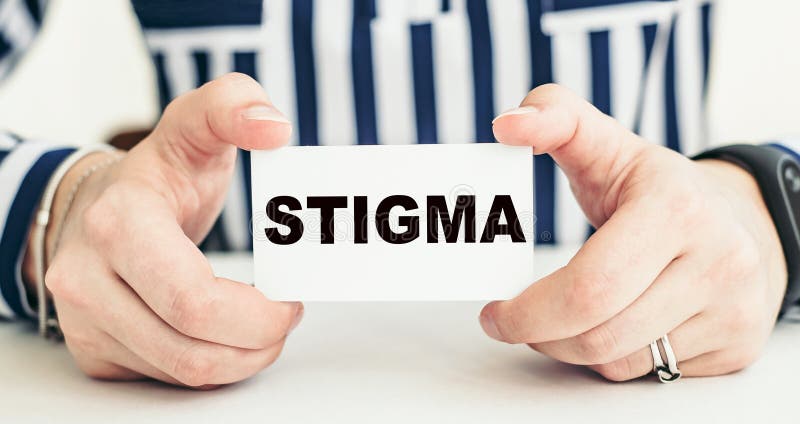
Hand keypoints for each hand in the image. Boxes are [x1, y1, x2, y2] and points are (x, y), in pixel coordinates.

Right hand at [33, 73, 302, 387]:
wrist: (91, 208)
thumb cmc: (155, 174)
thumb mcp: (194, 126)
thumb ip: (234, 106)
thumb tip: (274, 129)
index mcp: (119, 223)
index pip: (193, 299)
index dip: (256, 314)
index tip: (290, 300)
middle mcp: (88, 278)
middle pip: (192, 347)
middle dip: (257, 342)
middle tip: (286, 317)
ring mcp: (85, 320)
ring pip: (182, 371)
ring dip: (240, 359)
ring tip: (264, 328)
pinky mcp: (94, 350)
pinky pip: (166, 377)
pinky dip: (209, 362)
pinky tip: (226, 334)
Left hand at [481, 84, 786, 380]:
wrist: (743, 220)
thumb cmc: (657, 187)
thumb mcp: (606, 143)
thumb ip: (554, 119)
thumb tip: (507, 124)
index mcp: (676, 208)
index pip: (589, 285)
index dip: (529, 311)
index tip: (495, 312)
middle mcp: (718, 261)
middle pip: (601, 334)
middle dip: (540, 335)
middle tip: (510, 323)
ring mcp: (733, 309)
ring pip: (621, 361)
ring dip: (571, 348)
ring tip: (558, 319)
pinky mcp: (737, 347)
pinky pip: (651, 372)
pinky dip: (615, 356)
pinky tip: (610, 325)